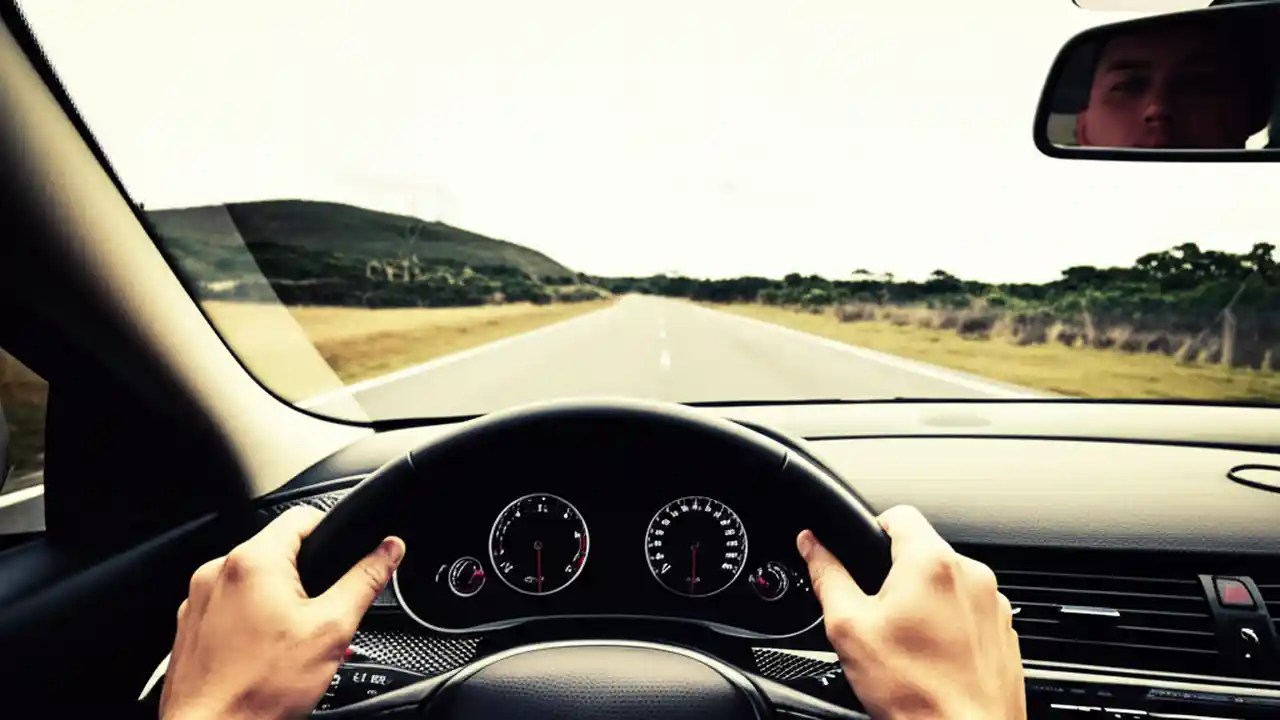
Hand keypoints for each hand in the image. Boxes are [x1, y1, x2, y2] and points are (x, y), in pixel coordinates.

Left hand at [160, 506, 405, 719]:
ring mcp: (199, 599)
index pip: (304, 516)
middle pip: (280, 553)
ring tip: (295, 644)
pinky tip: (268, 655)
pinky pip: (232, 608)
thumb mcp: (331, 629)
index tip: (347, 558)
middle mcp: (217, 571)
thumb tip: (389, 549)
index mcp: (254, 561)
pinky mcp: (191, 626)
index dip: (334, 533)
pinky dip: (254, 623)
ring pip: (256, 584)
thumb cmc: (260, 689)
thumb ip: (364, 581)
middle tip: (323, 619)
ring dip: (281, 603)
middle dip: (309, 581)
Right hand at [798, 506, 1024, 719]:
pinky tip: (932, 657)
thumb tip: (811, 544)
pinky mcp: (1005, 630)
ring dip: (925, 600)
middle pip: (923, 551)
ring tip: (906, 643)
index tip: (860, 556)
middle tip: (877, 615)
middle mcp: (972, 574)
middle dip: (896, 574)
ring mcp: (995, 604)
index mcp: (931, 562)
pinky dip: (949, 624)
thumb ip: (828, 576)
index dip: (871, 529)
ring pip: (947, 583)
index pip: (897, 514)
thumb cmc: (913, 692)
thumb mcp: (850, 628)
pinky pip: (970, 610)